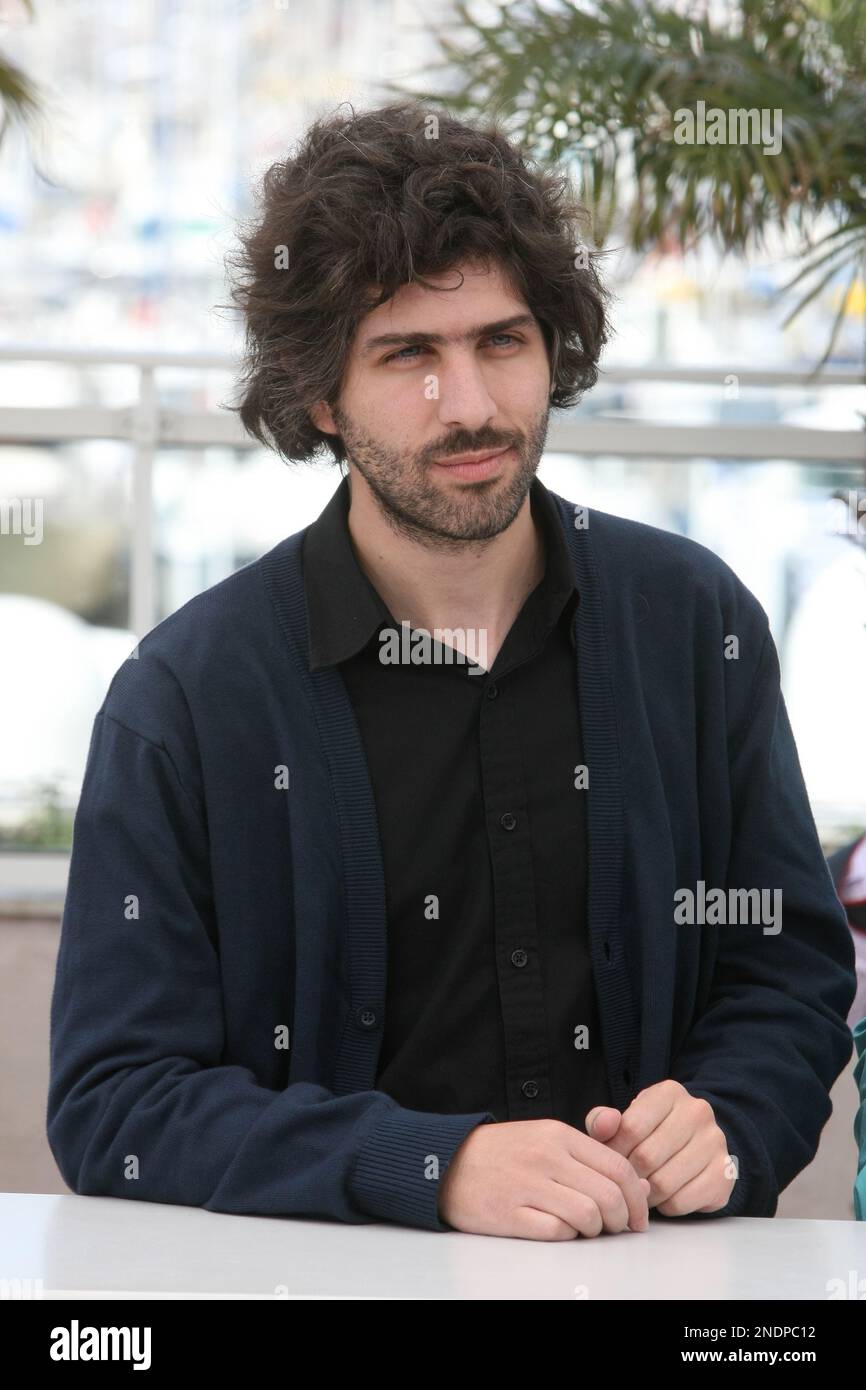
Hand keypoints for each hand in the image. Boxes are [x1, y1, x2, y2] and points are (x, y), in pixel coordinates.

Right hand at [437, 1117, 652, 1239]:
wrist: (447, 1162)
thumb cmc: (504, 1153)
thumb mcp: (547, 1138)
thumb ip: (593, 1157)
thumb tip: (641, 1185)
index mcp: (559, 1135)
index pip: (618, 1166)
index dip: (638, 1197)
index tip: (639, 1215)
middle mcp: (546, 1157)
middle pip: (609, 1195)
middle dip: (623, 1220)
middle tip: (619, 1228)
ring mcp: (527, 1186)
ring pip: (588, 1216)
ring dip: (596, 1231)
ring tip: (589, 1230)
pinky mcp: (509, 1214)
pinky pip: (557, 1232)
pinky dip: (567, 1237)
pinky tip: (561, 1230)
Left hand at [585, 1080, 736, 1215]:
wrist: (694, 1145)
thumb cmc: (651, 1133)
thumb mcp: (624, 1120)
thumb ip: (603, 1121)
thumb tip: (602, 1126)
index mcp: (669, 1093)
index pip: (631, 1127)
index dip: (615, 1151)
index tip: (612, 1160)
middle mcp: (697, 1112)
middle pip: (647, 1157)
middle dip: (630, 1175)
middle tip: (626, 1180)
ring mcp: (715, 1141)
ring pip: (664, 1183)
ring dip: (646, 1194)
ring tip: (643, 1188)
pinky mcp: (724, 1173)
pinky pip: (682, 1201)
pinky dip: (666, 1206)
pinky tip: (665, 1196)